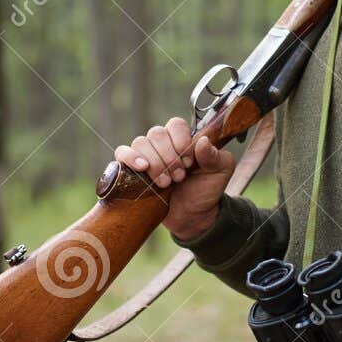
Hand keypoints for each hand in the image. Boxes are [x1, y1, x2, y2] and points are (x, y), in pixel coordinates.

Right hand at [113, 116, 235, 241]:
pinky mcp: (132, 169)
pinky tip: (142, 168)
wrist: (192, 217)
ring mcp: (146, 155)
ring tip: (166, 183)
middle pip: (156, 134)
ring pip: (141, 143)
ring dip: (154, 163)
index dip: (180, 140)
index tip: (188, 162)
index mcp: (183, 139)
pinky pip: (122, 153)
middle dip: (168, 157)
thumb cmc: (206, 191)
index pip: (175, 124)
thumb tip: (202, 141)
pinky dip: (130, 157)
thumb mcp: (220, 173)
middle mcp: (163, 143)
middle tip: (180, 177)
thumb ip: (215, 156)